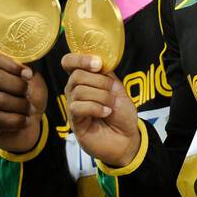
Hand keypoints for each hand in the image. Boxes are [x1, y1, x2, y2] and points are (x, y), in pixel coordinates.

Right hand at [0, 52, 48, 153]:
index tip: (28, 74)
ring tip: (29, 110)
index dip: (10, 64)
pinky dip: (17, 120)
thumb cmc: (27, 100)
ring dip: (21, 105)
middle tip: (29, 94)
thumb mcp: (34, 84)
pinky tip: (23, 121)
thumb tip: (27, 74)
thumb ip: (31, 76)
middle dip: (18, 86)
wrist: (25, 130)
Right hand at [62, 53, 140, 167]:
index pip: (69, 62)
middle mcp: (75, 90)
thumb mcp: (116, 88)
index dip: (79, 59)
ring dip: (102, 96)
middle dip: (100, 81)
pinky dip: (96, 108)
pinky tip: (106, 112)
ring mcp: (73, 106)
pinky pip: (78, 107)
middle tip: (113, 91)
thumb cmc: (121, 113)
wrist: (127, 137)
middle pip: (77, 75)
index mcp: (85, 79)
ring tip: (112, 105)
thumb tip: (97, 61)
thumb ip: (105, 74)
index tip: (98, 64)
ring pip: (79, 91)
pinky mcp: (74, 121)